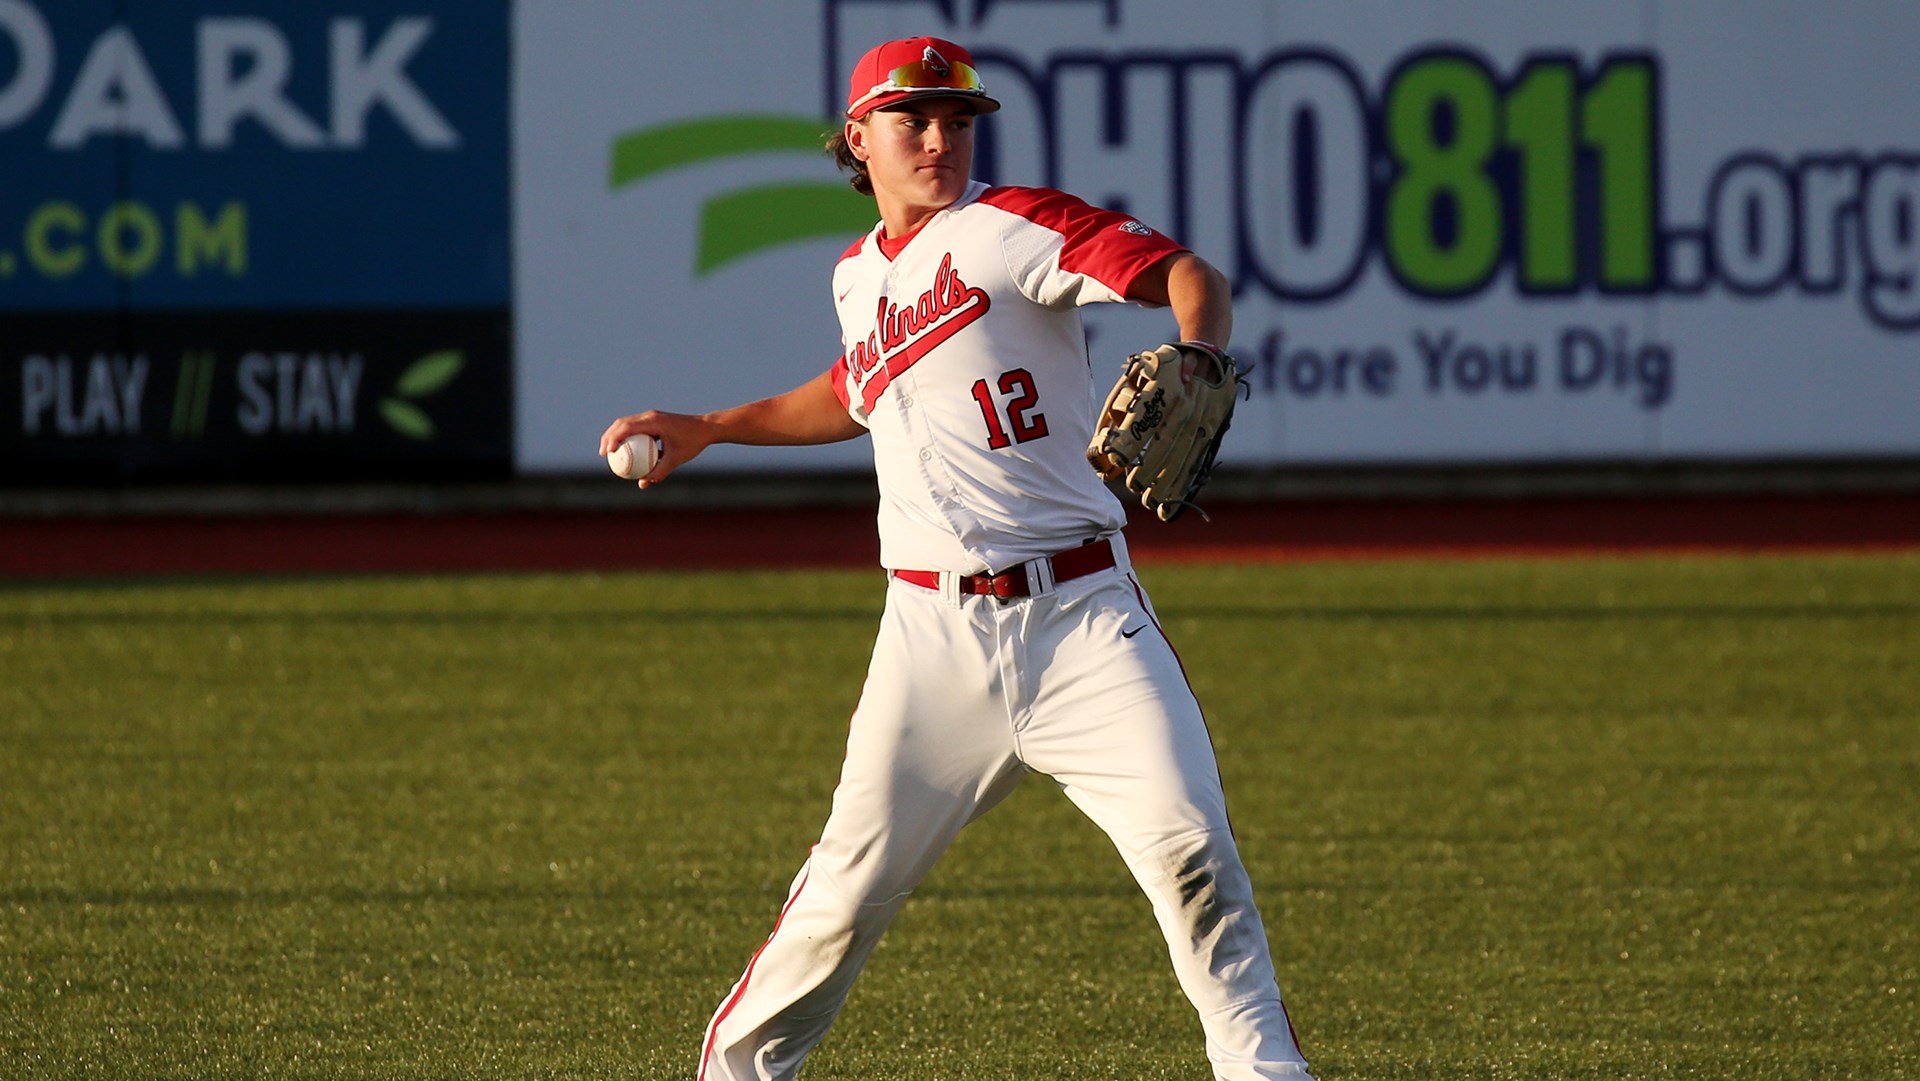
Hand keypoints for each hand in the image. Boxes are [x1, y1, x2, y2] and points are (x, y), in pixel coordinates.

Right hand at [598, 410, 712, 488]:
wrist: (707, 428)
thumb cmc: (693, 442)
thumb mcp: (676, 459)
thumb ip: (659, 472)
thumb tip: (642, 484)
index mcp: (653, 421)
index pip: (627, 427)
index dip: (613, 439)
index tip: (607, 453)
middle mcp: (650, 416)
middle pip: (621, 423)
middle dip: (608, 437)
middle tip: (602, 454)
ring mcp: (652, 416)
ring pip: (627, 423)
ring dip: (616, 435)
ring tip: (609, 452)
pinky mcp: (655, 420)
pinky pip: (636, 427)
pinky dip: (628, 437)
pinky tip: (626, 452)